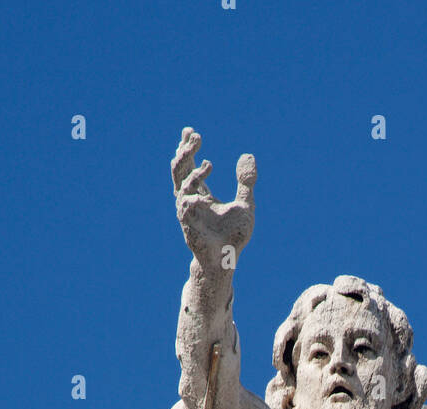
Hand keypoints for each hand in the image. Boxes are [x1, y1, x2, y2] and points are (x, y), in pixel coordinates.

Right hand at [172, 127, 255, 267]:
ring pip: (179, 180)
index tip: (189, 131)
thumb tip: (247, 155)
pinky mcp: (187, 222)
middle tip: (196, 135)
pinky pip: (184, 201)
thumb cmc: (234, 235)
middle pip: (179, 168)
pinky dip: (194, 188)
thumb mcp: (245, 204)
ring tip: (207, 158)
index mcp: (201, 193)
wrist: (228, 259)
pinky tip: (207, 181)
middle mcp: (191, 198)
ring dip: (189, 165)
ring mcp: (186, 209)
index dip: (187, 147)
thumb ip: (246, 182)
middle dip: (185, 150)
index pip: (189, 165)